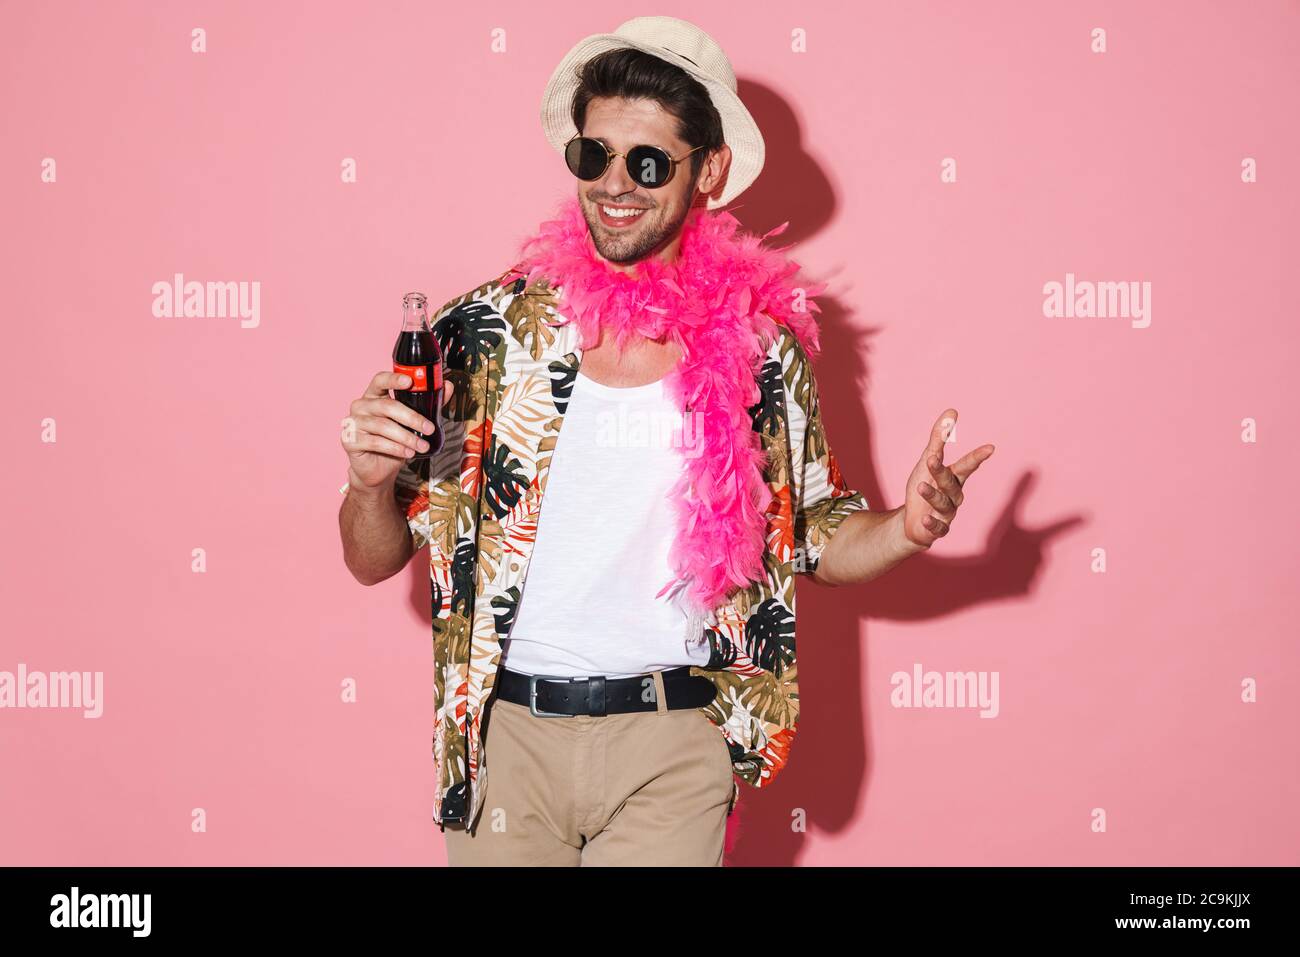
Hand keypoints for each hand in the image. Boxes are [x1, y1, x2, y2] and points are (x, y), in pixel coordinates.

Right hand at [341, 372, 445, 491]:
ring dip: (407, 438)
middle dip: (412, 418)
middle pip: (387, 406)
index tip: (410, 382)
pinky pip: (375, 442)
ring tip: (422, 447)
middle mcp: (361, 405)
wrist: (378, 470)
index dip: (394, 379)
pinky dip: (395, 448)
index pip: (380, 380)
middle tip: (429, 429)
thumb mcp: (412, 423)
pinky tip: (408, 454)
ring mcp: (352, 422)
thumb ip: (428, 404)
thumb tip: (448, 387)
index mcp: (374, 396)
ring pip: (383, 426)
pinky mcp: (349, 440)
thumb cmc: (394, 442)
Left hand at [901, 408, 993, 549]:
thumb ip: (938, 439)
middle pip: (950, 483)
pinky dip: (933, 524)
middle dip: (941, 472)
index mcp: (954, 478)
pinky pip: (938, 529)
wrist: (913, 520)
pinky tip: (925, 519)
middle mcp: (954, 495)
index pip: (966, 466)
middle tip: (930, 459)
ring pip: (943, 504)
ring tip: (920, 487)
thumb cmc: (925, 486)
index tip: (990, 447)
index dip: (977, 457)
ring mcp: (946, 514)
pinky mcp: (937, 530)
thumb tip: (951, 411)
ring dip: (932, 495)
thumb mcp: (928, 462)